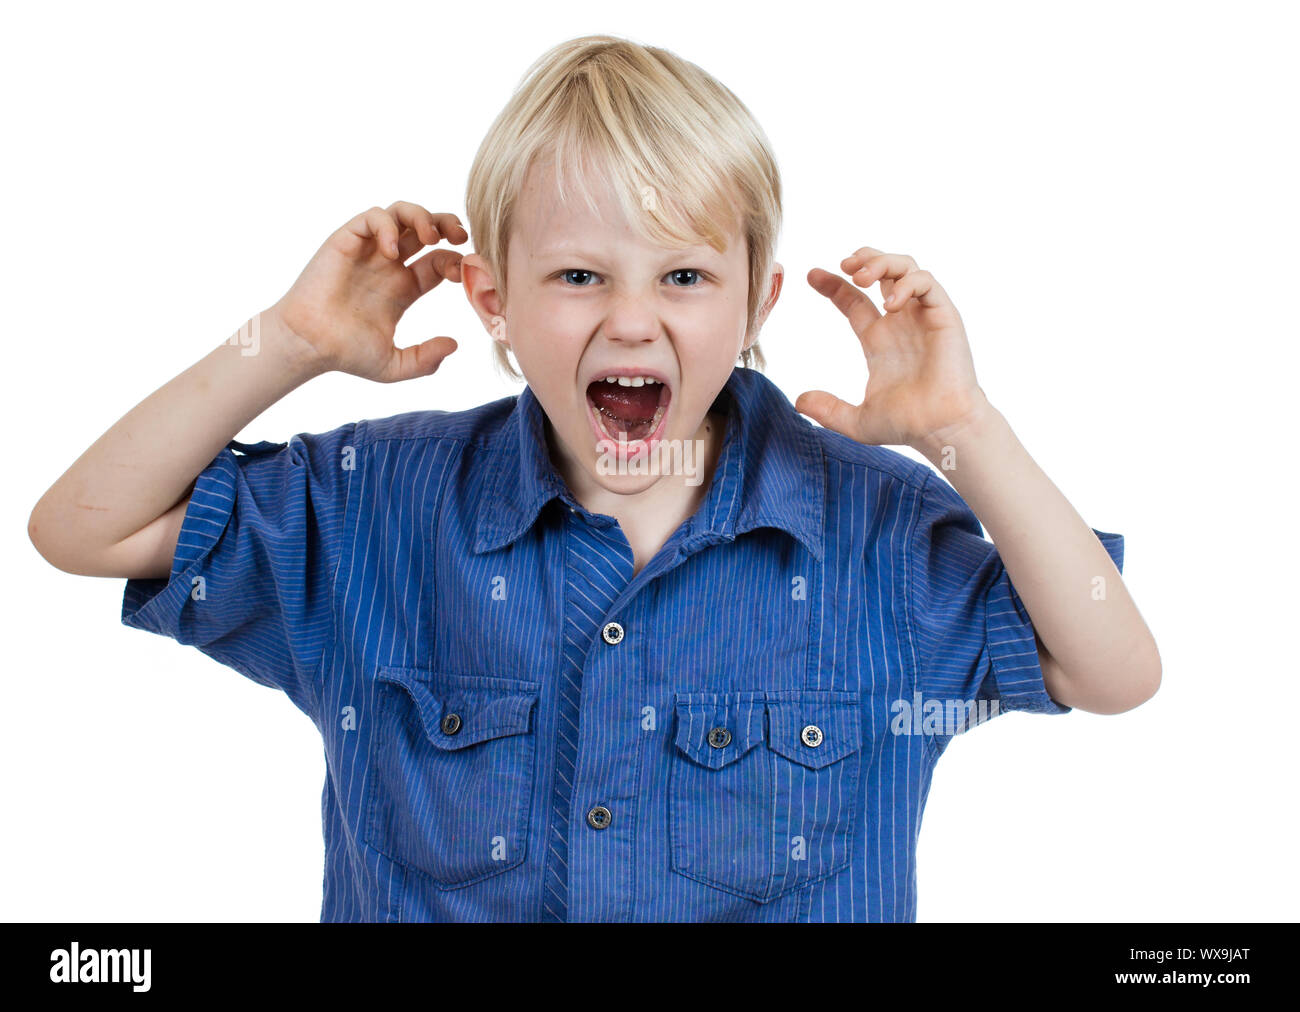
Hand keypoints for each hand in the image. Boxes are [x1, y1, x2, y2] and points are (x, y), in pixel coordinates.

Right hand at [269, 201, 467, 382]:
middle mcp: (388, 265)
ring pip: (401, 214)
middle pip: (425, 229)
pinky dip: (387, 225)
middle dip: (447, 225)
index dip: (455, 261)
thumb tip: (455, 345)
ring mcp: (368, 250)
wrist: (308, 345)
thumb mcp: (395, 365)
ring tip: (430, 236)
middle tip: (460, 236)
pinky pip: (372, 217)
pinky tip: (391, 252)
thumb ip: (426, 359)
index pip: (439, 262)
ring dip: (422, 217)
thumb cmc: (345, 354)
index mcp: (404, 288)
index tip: (463, 273)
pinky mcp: (346, 240)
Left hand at [795, 247, 990, 451]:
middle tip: (844, 266)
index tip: (812, 275)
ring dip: (882, 263)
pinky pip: (926, 283)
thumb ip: (828, 410)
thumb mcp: (857, 420)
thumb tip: (798, 401)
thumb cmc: (907, 424)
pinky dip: (907, 283)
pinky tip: (890, 304)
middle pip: (882, 272)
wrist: (940, 429)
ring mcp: (922, 316)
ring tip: (861, 277)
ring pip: (905, 268)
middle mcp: (900, 322)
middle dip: (864, 259)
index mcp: (879, 339)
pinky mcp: (944, 316)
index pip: (854, 300)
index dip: (833, 284)